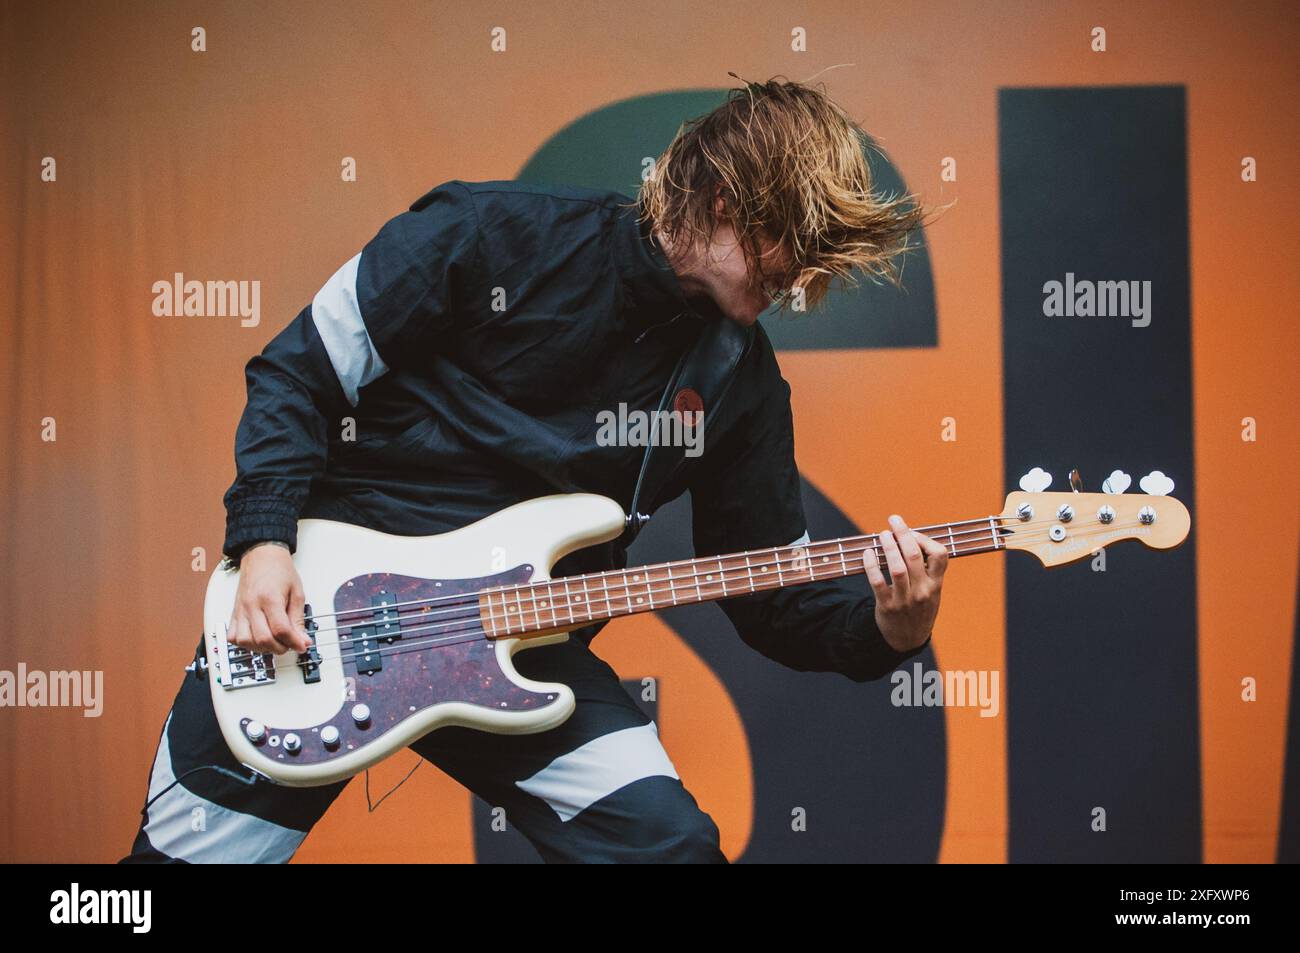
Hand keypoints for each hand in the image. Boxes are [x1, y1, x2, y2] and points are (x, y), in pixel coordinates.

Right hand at [228, 542, 310, 654]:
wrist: (261, 556)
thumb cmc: (279, 570)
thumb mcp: (297, 592)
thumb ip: (298, 618)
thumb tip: (302, 640)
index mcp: (270, 598)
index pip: (280, 629)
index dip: (294, 642)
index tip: (302, 645)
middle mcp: (251, 605)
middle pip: (262, 639)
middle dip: (280, 648)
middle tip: (290, 643)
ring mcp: (240, 610)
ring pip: (245, 641)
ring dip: (262, 648)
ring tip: (274, 641)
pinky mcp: (234, 613)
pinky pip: (233, 637)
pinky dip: (245, 643)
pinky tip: (257, 638)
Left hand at [864, 514, 947, 652]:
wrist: (908, 639)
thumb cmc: (920, 607)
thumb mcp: (933, 590)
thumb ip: (927, 568)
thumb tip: (912, 536)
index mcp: (936, 585)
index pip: (940, 555)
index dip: (926, 539)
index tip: (913, 532)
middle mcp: (922, 591)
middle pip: (913, 556)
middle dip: (903, 533)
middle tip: (894, 519)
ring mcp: (904, 600)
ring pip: (896, 567)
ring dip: (888, 547)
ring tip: (883, 534)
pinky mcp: (887, 606)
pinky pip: (877, 582)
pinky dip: (871, 565)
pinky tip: (868, 553)